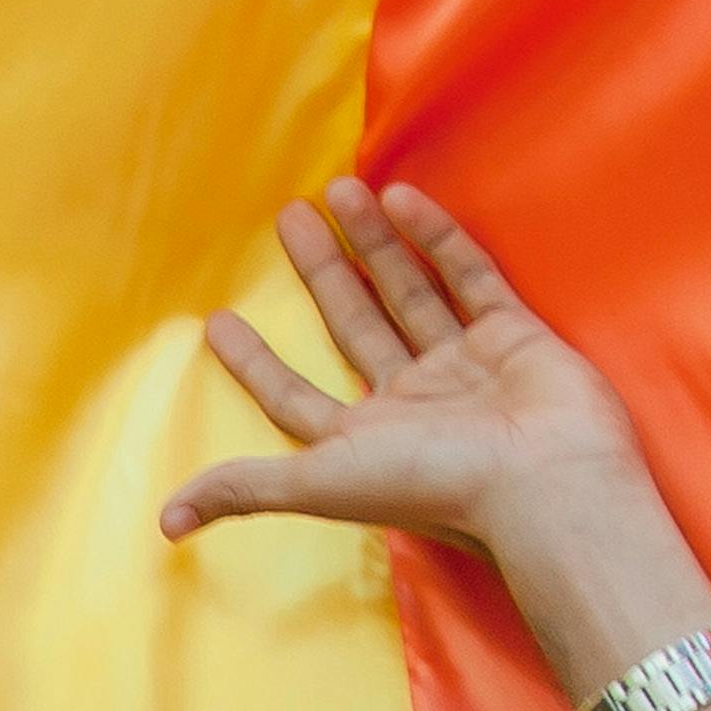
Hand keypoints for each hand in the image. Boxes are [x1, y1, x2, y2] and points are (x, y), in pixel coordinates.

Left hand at [169, 176, 710, 706]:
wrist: (546, 479)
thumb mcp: (322, 484)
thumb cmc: (434, 483)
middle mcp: (411, 404)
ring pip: (408, 293)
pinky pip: (470, 279)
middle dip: (320, 272)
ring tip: (339, 188)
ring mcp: (465, 368)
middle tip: (288, 216)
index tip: (218, 321)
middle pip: (352, 326)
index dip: (256, 364)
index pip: (295, 397)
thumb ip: (247, 489)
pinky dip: (438, 241)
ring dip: (373, 244)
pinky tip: (402, 198)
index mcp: (363, 443)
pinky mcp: (514, 337)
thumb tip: (164, 522)